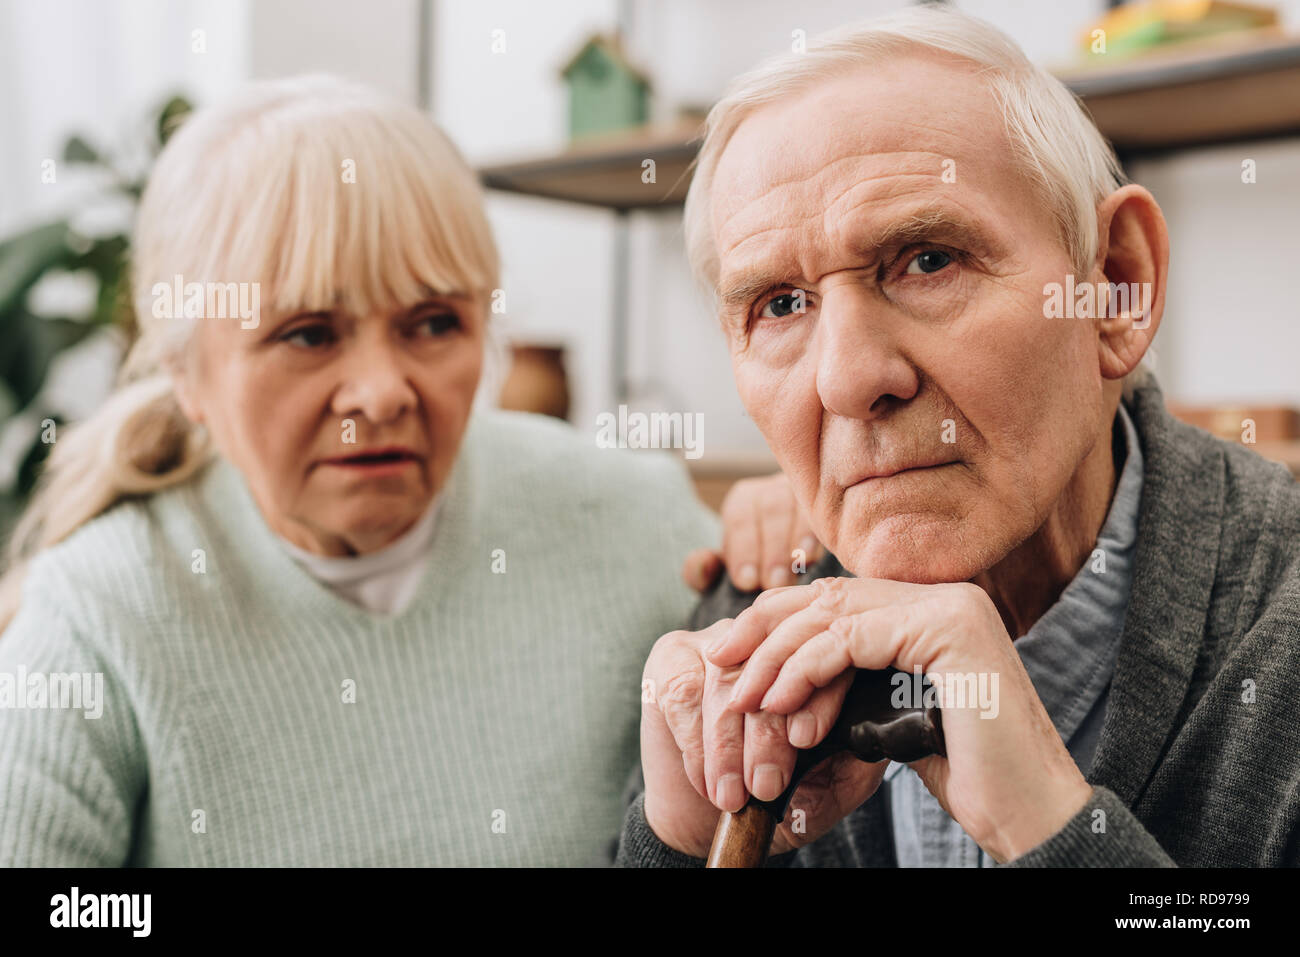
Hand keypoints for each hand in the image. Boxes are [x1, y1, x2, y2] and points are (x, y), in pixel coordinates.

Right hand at [639, 618, 881, 857]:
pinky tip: (705, 778)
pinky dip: (694, 741)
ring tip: (733, 794)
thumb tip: (870, 728)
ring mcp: (722, 639)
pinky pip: (683, 689)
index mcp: (820, 653)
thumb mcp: (832, 782)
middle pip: (773, 665)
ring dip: (727, 746)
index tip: (807, 741)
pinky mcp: (673, 653)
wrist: (712, 818)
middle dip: (767, 733)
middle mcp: (771, 635)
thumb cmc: (781, 796)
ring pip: (726, 681)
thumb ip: (855, 753)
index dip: (817, 693)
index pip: (828, 650)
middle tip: (766, 785)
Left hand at [681, 473, 821, 592]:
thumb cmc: (755, 569)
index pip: (740, 517)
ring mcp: (807, 492)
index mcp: (745, 500)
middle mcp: (774, 489)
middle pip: (772, 509)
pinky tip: (817, 554)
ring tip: (796, 570)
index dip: (743, 549)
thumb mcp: (723, 572)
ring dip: (798, 539)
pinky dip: (820, 532)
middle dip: (772, 547)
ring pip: (800, 505)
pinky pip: (826, 509)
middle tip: (774, 583)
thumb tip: (701, 562)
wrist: (794, 563)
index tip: (747, 582)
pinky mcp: (832, 501)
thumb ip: (700, 571)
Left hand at [712, 578, 1092, 862]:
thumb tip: (783, 672)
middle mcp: (945, 594)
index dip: (778, 620)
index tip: (731, 652)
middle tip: (719, 660)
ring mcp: (951, 605)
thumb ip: (853, 678)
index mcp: (932, 607)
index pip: (838, 598)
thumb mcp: (890, 711)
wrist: (1026, 813)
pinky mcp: (949, 628)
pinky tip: (780, 702)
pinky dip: (807, 669)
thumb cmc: (964, 771)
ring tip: (745, 698)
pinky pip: (851, 639)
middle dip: (764, 628)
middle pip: (829, 595)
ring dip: (778, 657)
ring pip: (834, 614)